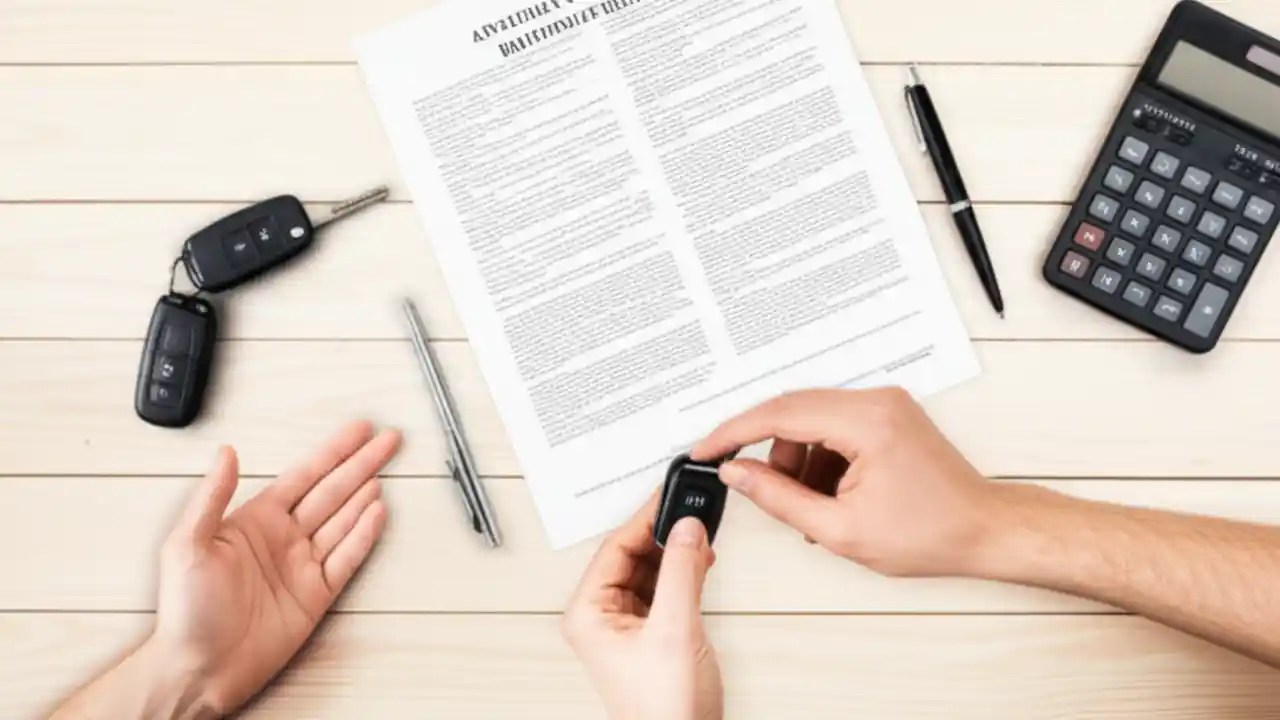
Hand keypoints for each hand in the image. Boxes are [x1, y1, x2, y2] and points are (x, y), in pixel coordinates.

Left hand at [151, 420, 400, 714]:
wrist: (200, 668)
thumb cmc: (186, 612)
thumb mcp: (186, 545)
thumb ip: (211, 497)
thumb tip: (226, 454)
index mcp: (255, 521)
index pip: (305, 475)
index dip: (333, 451)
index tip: (357, 431)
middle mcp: (284, 538)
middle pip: (333, 491)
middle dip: (361, 463)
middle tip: (387, 441)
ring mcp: (303, 566)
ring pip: (344, 520)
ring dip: (365, 494)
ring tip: (385, 470)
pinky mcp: (316, 595)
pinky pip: (347, 558)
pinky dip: (365, 535)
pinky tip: (378, 513)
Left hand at [562, 496, 722, 719]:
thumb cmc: (663, 711)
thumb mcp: (675, 630)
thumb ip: (683, 572)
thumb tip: (686, 527)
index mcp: (588, 613)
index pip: (615, 547)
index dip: (645, 517)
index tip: (671, 492)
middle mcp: (601, 616)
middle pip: (631, 555)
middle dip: (663, 532)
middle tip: (692, 506)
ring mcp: (626, 625)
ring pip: (650, 570)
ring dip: (675, 551)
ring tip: (701, 529)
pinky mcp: (651, 633)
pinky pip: (664, 588)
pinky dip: (683, 572)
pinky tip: (701, 559)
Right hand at [692, 388, 994, 577]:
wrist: (984, 531)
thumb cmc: (932, 533)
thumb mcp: (839, 529)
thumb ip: (779, 498)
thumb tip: (737, 473)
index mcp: (867, 421)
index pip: (779, 414)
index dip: (733, 432)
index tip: (706, 449)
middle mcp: (876, 400)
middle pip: (792, 411)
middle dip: (768, 454)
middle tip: (758, 489)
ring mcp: (884, 404)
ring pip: (810, 420)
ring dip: (797, 460)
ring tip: (811, 507)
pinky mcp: (887, 414)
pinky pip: (833, 426)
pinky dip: (820, 459)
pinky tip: (830, 495)